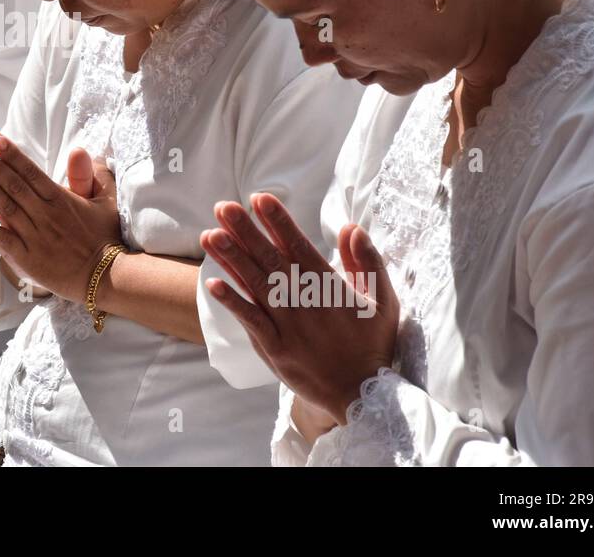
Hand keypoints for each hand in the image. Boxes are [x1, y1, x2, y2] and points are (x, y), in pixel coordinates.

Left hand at [0, 137, 122, 303]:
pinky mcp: (26, 260)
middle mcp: (44, 215)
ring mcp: (34, 237)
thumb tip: (80, 150)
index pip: (30, 171)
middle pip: (12, 185)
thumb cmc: (105, 237)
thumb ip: (90, 175)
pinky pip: (2, 241)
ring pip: (4, 208)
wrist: (106, 277)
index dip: (10, 154)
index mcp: (60, 199)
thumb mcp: (105, 200)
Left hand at [201, 194, 399, 429]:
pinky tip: (212, 283)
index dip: (278, 222)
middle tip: (223, 207)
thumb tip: (351, 227)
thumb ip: (367, 262)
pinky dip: (233, 303)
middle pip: (271, 260)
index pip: (298, 247)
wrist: (361, 395)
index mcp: (329, 287)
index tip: (259, 199)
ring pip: (256, 286)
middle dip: (246, 231)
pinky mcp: (275, 349)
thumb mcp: (382, 301)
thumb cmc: (371, 344)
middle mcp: (305, 303)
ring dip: (232, 259)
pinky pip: (251, 321)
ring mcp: (288, 326)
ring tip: (210, 235)